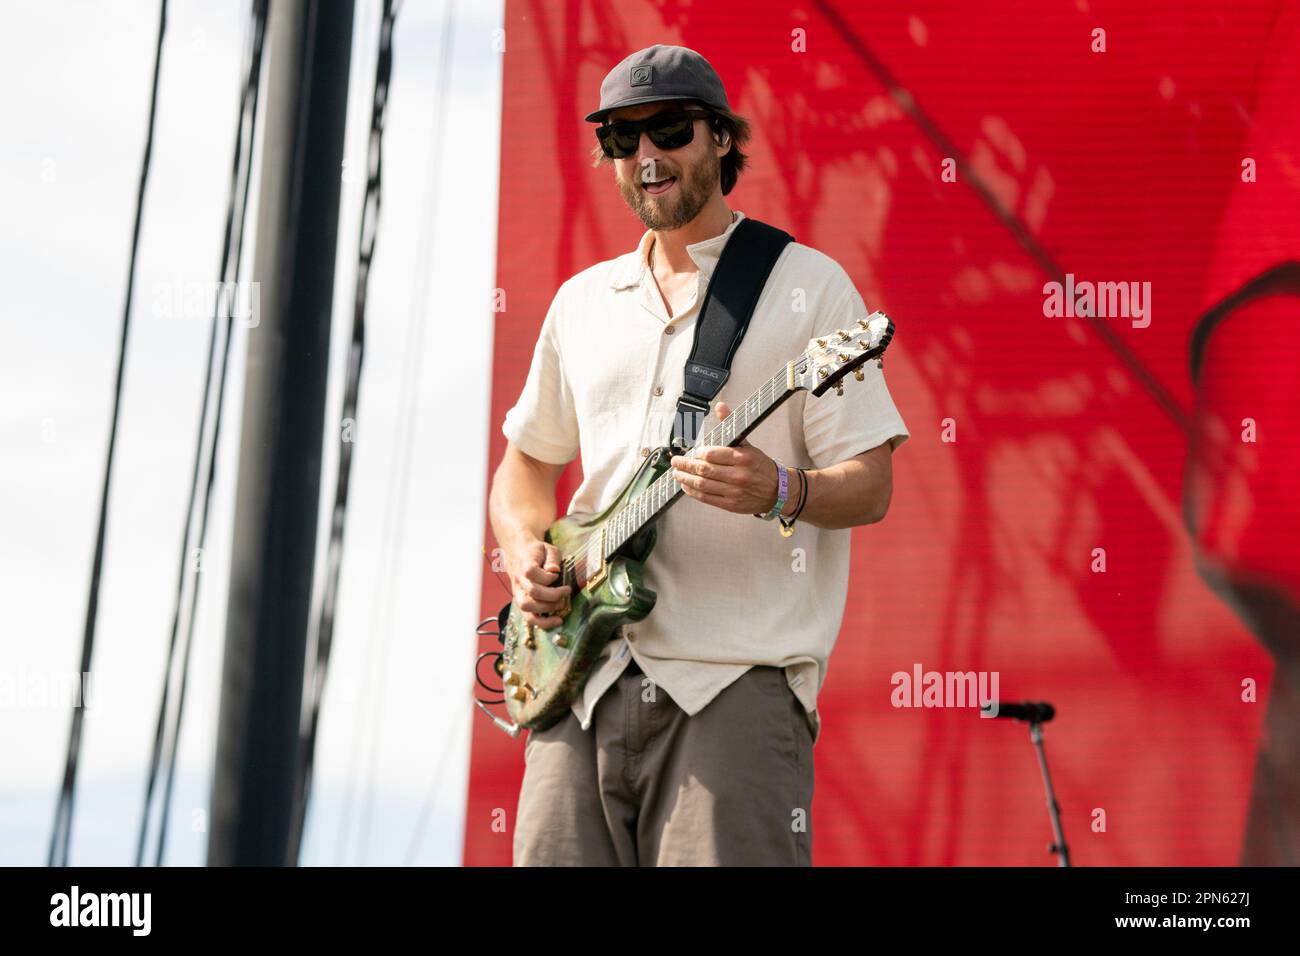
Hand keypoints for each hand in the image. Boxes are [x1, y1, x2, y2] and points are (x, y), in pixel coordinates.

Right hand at [507, 538, 569, 628]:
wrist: (520, 555)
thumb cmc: (538, 553)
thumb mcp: (548, 548)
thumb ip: (552, 558)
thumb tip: (554, 570)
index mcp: (524, 565)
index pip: (531, 572)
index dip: (548, 576)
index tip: (558, 573)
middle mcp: (519, 581)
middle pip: (532, 592)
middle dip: (553, 595)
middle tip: (566, 591)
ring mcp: (518, 594)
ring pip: (527, 607)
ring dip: (548, 609)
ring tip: (562, 605)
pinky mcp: (522, 603)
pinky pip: (529, 618)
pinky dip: (543, 623)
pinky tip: (557, 621)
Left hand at [669, 400, 780, 514]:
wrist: (777, 491)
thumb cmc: (760, 466)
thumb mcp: (747, 444)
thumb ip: (730, 426)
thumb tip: (720, 407)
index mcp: (743, 458)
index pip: (712, 454)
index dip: (697, 454)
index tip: (692, 452)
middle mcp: (738, 475)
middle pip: (704, 470)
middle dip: (685, 466)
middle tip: (675, 462)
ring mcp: (734, 492)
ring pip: (702, 485)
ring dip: (685, 479)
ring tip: (677, 474)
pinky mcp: (730, 504)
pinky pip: (706, 498)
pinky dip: (692, 492)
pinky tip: (686, 486)